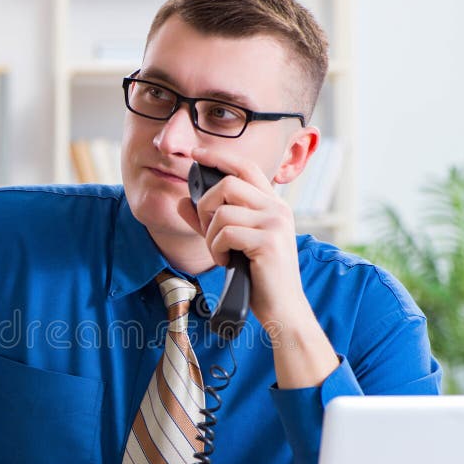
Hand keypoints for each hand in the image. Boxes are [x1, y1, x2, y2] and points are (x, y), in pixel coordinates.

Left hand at [177, 146, 304, 329]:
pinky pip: (225, 233)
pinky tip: (226, 262)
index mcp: (272, 205)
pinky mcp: (268, 241)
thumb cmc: (259, 278)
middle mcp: (277, 209)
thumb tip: (182, 202)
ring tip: (221, 253)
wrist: (281, 308)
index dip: (220, 157)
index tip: (197, 154)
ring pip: (222, 211)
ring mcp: (275, 223)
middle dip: (206, 206)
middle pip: (228, 184)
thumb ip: (209, 222)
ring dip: (211, 235)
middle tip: (208, 231)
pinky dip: (216, 250)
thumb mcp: (232, 244)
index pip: (246, 167)